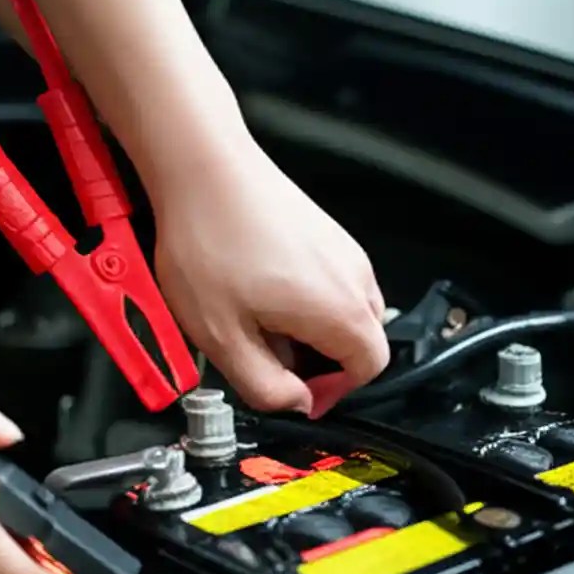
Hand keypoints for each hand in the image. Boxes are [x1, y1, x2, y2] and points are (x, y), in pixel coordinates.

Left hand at [151, 140, 389, 415]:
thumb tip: (291, 405)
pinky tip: (260, 291)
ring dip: (312, 330)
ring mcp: (342, 249)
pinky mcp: (325, 231)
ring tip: (260, 323)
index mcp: (339, 310)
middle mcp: (354, 276)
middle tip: (273, 361)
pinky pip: (332, 281)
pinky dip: (307, 299)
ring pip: (346, 310)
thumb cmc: (210, 240)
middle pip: (362, 340)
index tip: (298, 393)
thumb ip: (265, 386)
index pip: (370, 369)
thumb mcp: (223, 338)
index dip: (335, 392)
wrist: (203, 167)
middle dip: (323, 362)